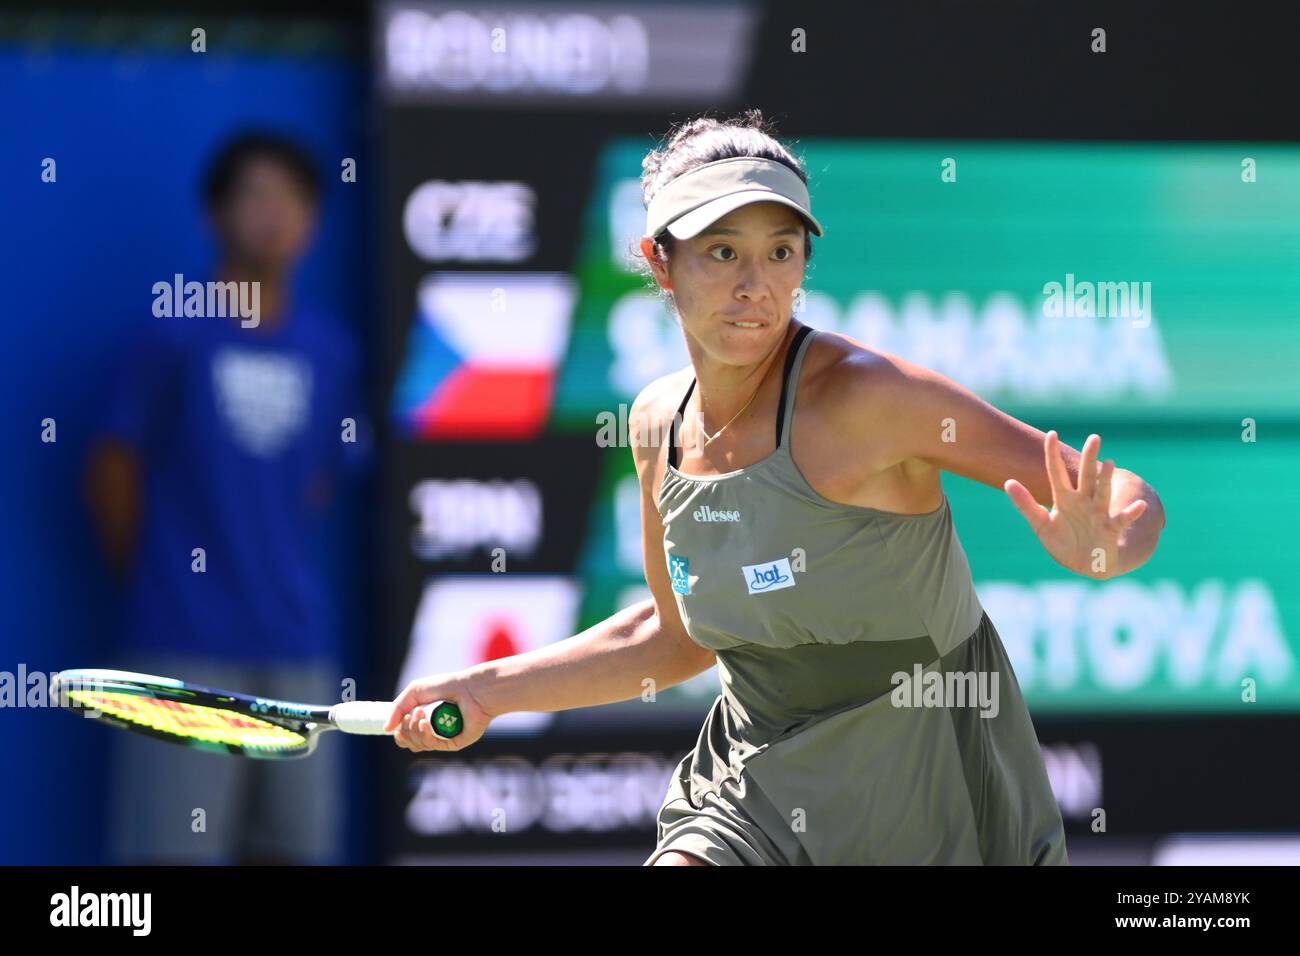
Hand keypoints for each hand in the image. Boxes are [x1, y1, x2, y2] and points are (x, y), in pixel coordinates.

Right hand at [383, 672, 493, 752]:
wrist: (471, 689)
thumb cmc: (446, 686)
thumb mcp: (415, 691)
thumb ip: (397, 708)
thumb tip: (386, 729)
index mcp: (423, 720)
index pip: (404, 736)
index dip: (398, 732)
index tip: (397, 723)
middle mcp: (432, 731)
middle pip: (408, 742)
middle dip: (406, 728)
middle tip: (415, 712)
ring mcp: (442, 739)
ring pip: (417, 745)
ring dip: (414, 729)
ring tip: (422, 713)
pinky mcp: (453, 744)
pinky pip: (432, 745)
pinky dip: (425, 735)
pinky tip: (426, 723)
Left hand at [1004, 431, 1147, 578]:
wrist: (1083, 565)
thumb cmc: (1062, 542)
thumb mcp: (1040, 524)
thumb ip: (1025, 504)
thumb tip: (1008, 482)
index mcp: (1064, 498)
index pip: (1056, 472)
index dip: (1052, 454)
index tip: (1052, 433)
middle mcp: (1083, 501)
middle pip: (1086, 476)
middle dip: (1089, 458)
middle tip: (1094, 437)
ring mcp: (1098, 514)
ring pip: (1102, 493)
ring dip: (1106, 480)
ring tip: (1109, 462)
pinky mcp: (1110, 529)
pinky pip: (1122, 520)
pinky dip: (1130, 513)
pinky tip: (1139, 506)